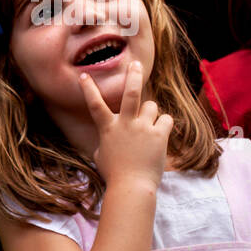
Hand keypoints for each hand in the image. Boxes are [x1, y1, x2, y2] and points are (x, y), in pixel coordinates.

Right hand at [80, 61, 171, 189]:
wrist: (131, 186)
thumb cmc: (113, 173)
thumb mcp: (100, 155)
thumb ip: (104, 141)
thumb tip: (106, 139)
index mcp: (108, 128)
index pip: (95, 104)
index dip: (88, 89)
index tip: (83, 76)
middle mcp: (125, 124)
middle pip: (131, 92)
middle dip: (133, 75)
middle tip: (136, 64)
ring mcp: (143, 128)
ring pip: (151, 106)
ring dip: (150, 112)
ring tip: (149, 125)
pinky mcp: (159, 135)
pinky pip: (166, 119)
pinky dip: (164, 125)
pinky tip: (160, 134)